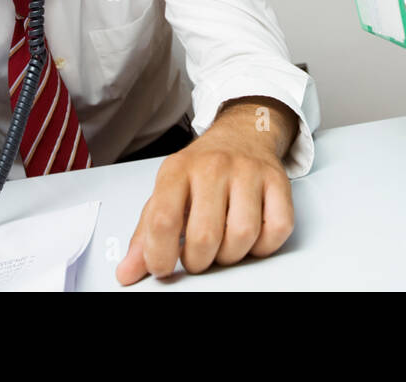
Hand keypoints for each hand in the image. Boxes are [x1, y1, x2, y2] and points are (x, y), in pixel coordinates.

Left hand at [116, 98, 298, 284]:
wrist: (242, 133)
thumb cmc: (202, 169)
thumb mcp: (167, 191)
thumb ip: (146, 234)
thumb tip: (128, 272)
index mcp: (178, 170)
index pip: (163, 220)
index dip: (159, 255)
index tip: (162, 267)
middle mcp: (213, 167)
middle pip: (205, 235)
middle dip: (198, 261)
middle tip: (196, 257)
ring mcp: (248, 172)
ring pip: (243, 235)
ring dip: (231, 255)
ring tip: (222, 246)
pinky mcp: (278, 181)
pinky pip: (277, 229)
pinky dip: (263, 245)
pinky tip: (251, 237)